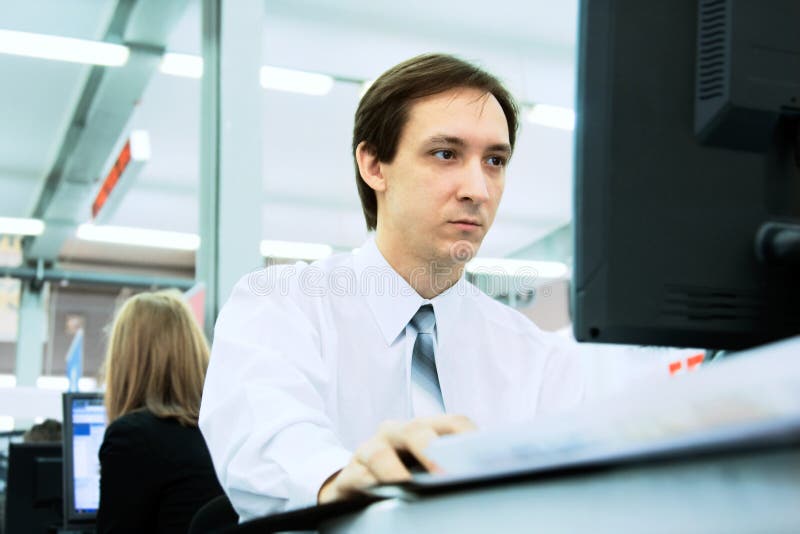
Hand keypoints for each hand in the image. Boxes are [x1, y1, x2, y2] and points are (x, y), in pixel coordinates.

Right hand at [318, 414, 475, 503]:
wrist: (355, 483)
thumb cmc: (400, 472)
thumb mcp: (425, 465)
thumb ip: (451, 465)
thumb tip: (489, 479)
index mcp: (423, 428)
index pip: (452, 422)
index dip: (469, 435)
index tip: (487, 456)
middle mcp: (395, 432)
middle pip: (416, 431)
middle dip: (432, 450)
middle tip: (448, 472)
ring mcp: (370, 450)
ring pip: (380, 453)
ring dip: (397, 472)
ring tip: (412, 489)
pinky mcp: (350, 474)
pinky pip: (359, 477)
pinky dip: (372, 486)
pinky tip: (384, 496)